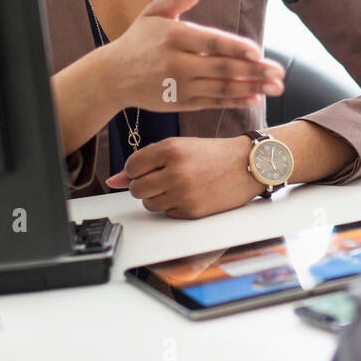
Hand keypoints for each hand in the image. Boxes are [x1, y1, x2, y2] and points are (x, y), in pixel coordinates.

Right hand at [103, 0, 284, 112]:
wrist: (112, 76)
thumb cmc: (138, 39)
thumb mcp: (154, 13)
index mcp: (173, 36)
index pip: (211, 43)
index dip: (236, 48)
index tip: (259, 52)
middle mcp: (177, 63)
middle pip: (222, 67)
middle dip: (254, 71)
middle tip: (279, 73)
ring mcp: (179, 85)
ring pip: (221, 88)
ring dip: (252, 88)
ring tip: (276, 87)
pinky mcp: (181, 103)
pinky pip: (213, 102)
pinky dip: (235, 101)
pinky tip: (255, 98)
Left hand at [106, 135, 264, 218]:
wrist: (247, 165)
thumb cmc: (213, 154)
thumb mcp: (179, 147)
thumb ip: (145, 161)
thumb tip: (112, 181)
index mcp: (170, 149)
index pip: (132, 166)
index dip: (139, 169)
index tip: (152, 167)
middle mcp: (175, 171)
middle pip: (136, 189)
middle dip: (146, 185)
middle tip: (165, 177)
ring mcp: (183, 193)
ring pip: (149, 204)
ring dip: (159, 196)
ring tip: (179, 185)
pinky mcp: (192, 211)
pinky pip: (167, 213)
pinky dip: (174, 206)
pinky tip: (190, 194)